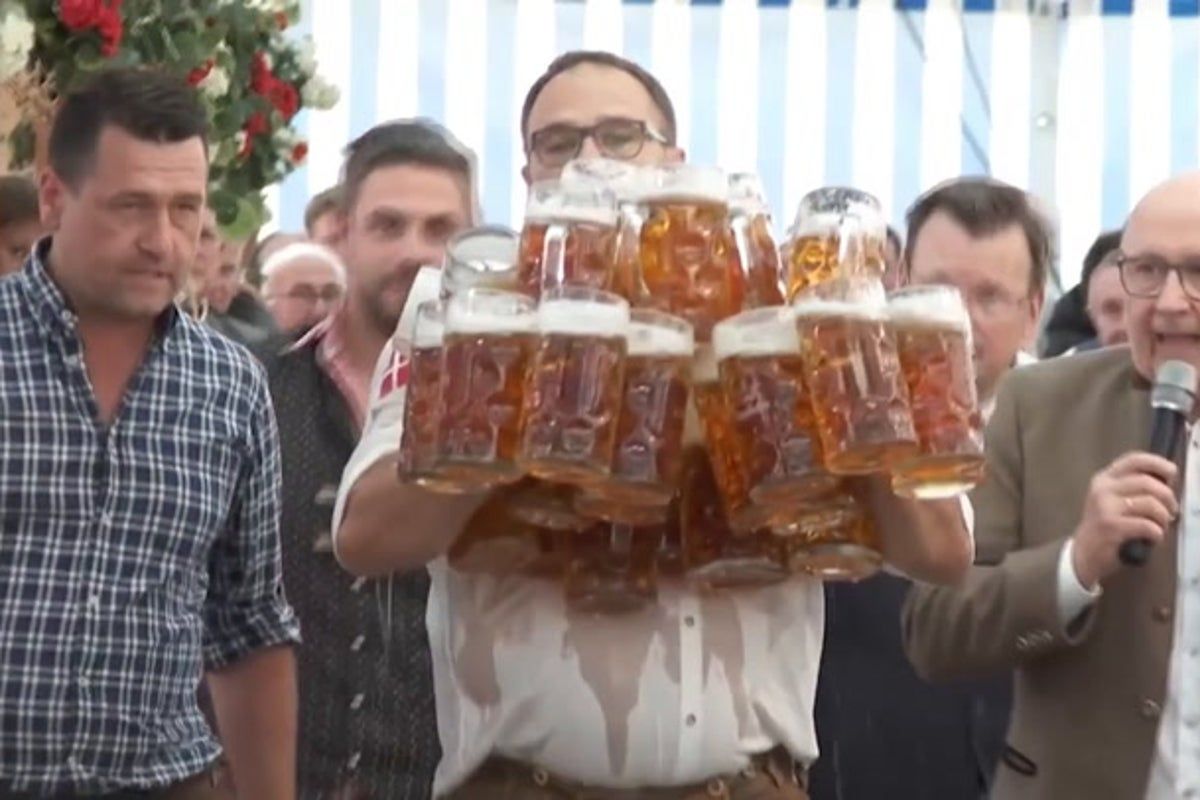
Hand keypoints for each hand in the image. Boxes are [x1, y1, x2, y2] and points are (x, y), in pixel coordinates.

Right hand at [1071, 451, 1177, 587]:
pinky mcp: (1112, 527)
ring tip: (1161, 526)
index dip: (1158, 463)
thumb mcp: (1112, 500)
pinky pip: (1148, 526)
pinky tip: (1153, 538)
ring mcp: (1105, 507)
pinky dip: (1158, 533)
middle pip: (1148, 482)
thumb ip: (1133, 487)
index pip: (1134, 460)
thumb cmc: (1104, 526)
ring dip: (1164, 518)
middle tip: (1171, 510)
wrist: (1083, 554)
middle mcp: (1103, 489)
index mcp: (1104, 479)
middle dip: (1168, 498)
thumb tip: (1166, 481)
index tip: (1172, 473)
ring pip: (1151, 504)